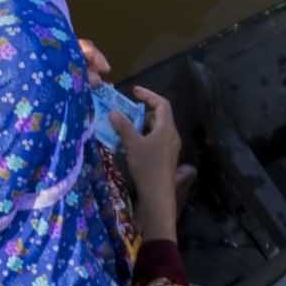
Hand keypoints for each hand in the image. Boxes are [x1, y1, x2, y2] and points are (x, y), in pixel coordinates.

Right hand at [114, 85, 182, 206]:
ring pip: (157, 130)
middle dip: (143, 112)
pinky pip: (156, 141)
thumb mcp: (132, 144)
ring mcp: (170, 148)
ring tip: (125, 129)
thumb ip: (123, 126)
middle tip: (127, 113)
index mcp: (166, 128)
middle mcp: (171, 135)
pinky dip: (144, 137)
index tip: (134, 91)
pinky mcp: (166, 158)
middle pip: (159, 116)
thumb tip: (114, 112)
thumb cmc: (147, 166)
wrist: (157, 194)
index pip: (161, 104)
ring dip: (142, 126)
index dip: (148, 94)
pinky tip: (131, 145)